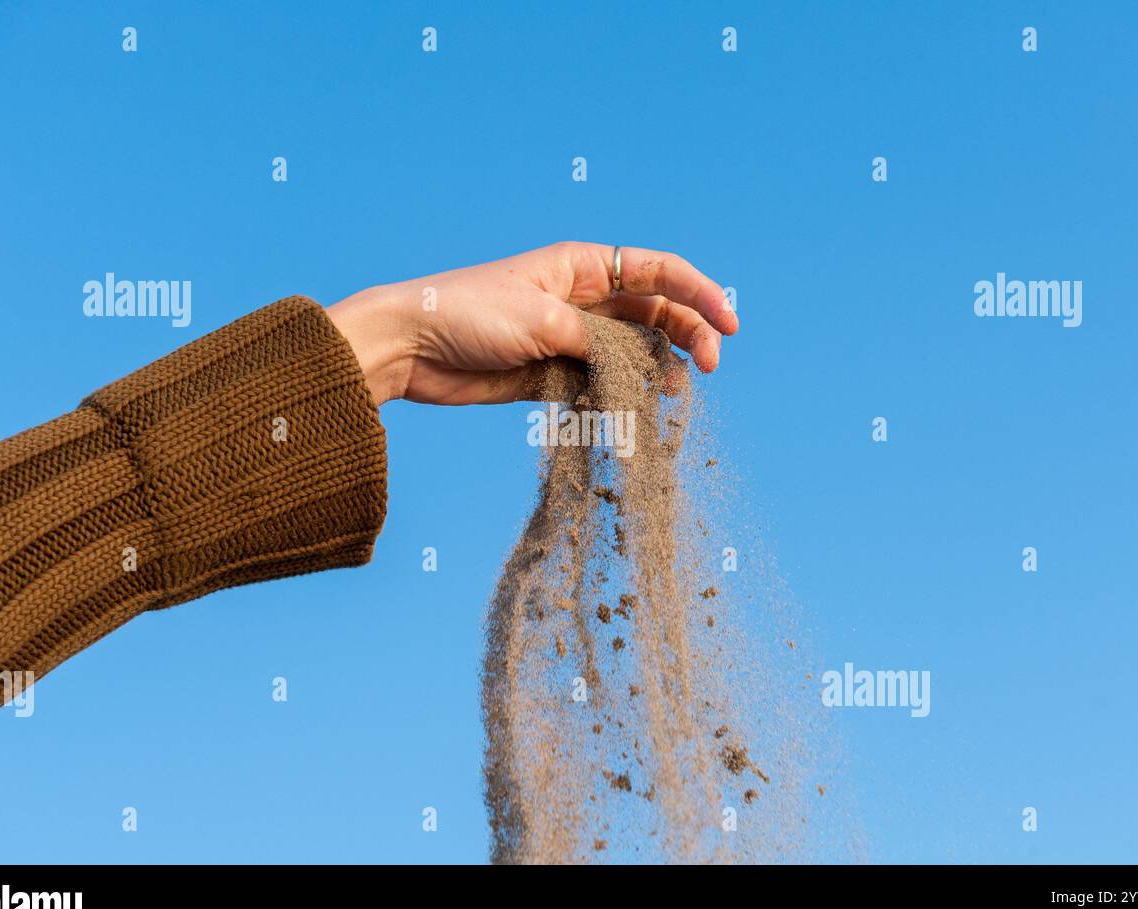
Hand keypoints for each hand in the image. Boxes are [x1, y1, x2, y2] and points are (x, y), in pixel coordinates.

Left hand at [325, 241, 738, 405]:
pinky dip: (620, 397)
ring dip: (656, 370)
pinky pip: (599, 384)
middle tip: (707, 370)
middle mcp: (580, 298)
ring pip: (630, 352)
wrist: (408, 349)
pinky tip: (634, 412)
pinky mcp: (550, 374)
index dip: (698, 293)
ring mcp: (567, 337)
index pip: (656, 271)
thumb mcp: (539, 319)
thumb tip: (634, 364)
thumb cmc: (466, 314)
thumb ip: (593, 339)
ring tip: (672, 395)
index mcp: (580, 266)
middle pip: (652, 313)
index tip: (729, 324)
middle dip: (686, 336)